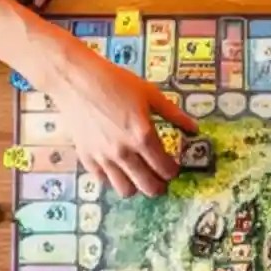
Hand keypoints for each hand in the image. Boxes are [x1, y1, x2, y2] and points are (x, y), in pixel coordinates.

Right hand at [48, 39, 196, 196]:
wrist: (76, 80)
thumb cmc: (115, 82)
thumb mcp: (150, 94)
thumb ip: (174, 114)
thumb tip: (194, 129)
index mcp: (143, 136)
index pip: (166, 169)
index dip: (173, 171)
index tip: (173, 166)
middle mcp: (124, 152)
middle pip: (148, 187)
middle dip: (159, 186)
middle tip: (160, 178)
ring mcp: (104, 158)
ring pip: (125, 190)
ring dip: (136, 186)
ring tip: (138, 175)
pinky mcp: (87, 158)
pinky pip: (104, 181)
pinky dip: (113, 178)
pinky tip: (117, 166)